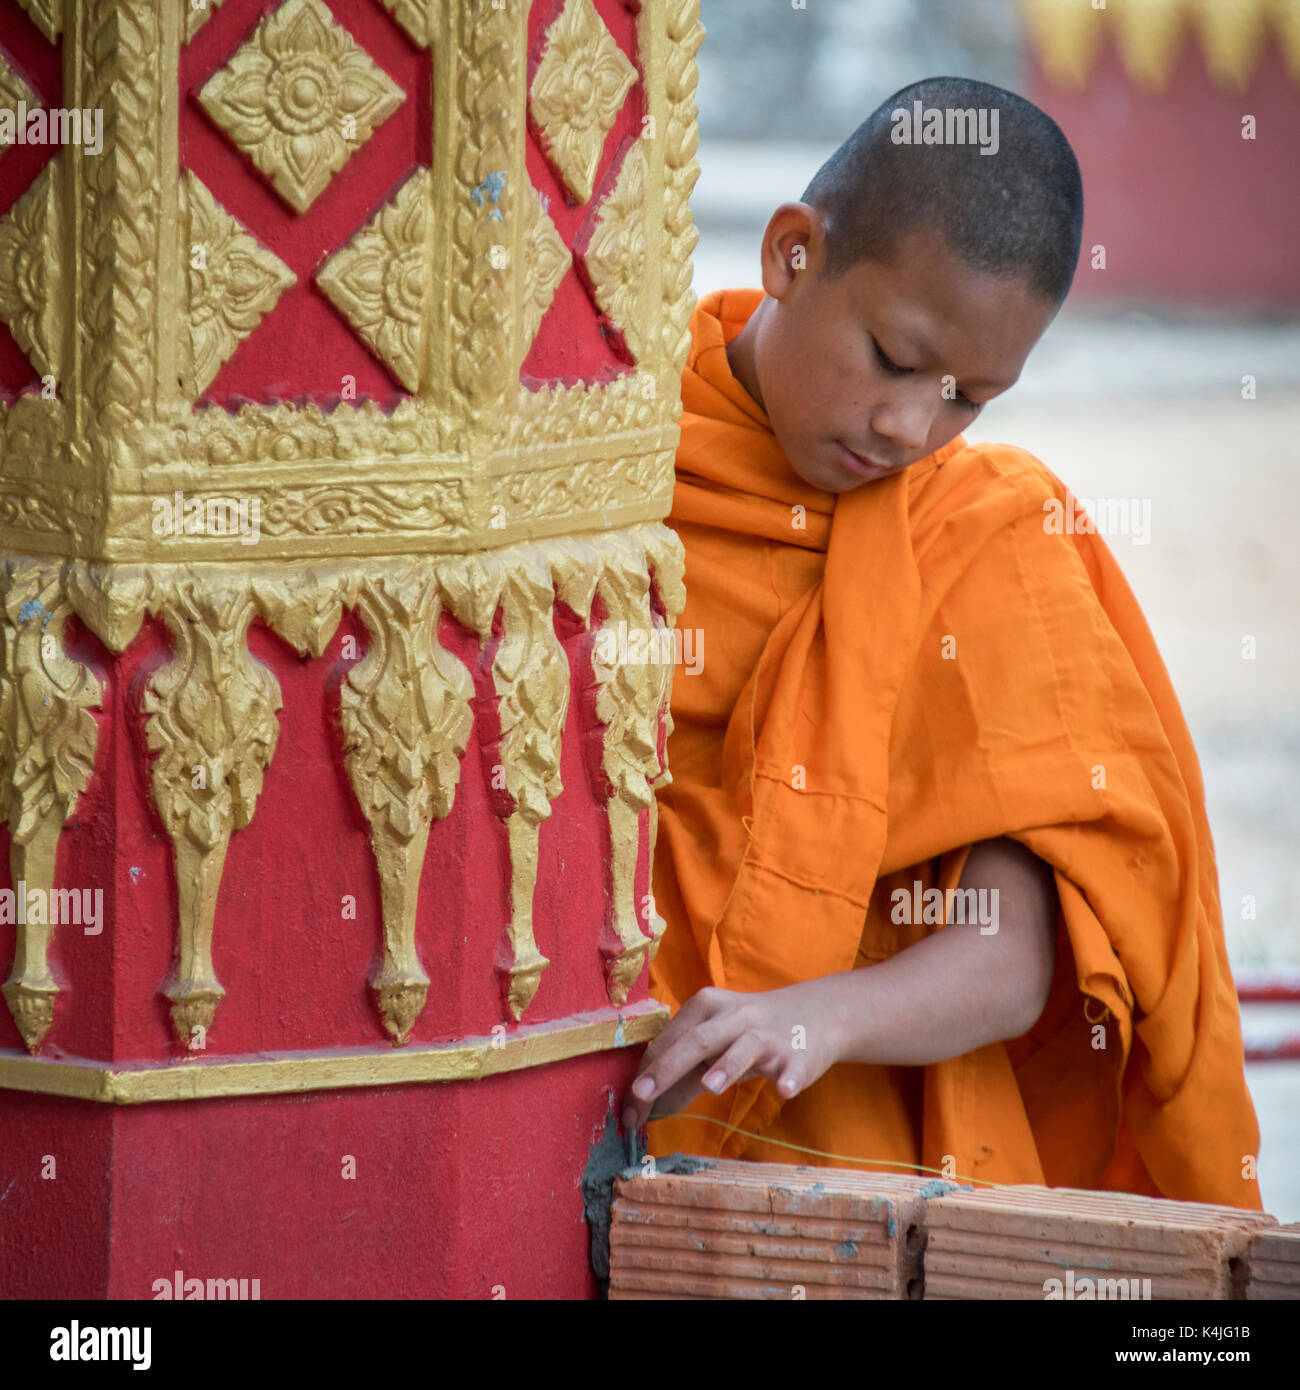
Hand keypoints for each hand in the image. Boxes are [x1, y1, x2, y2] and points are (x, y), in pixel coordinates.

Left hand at [622, 981, 841, 1131]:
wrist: (814, 1015)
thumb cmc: (749, 1032)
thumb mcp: (714, 1040)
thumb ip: (684, 1069)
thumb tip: (645, 1105)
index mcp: (707, 1006)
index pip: (669, 1041)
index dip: (646, 1074)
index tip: (628, 1109)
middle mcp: (735, 1015)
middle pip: (696, 1041)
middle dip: (667, 1069)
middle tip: (642, 1095)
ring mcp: (767, 1034)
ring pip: (742, 1048)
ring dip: (726, 1067)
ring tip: (710, 1087)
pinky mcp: (797, 1054)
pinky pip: (792, 1067)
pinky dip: (788, 1078)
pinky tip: (784, 1089)